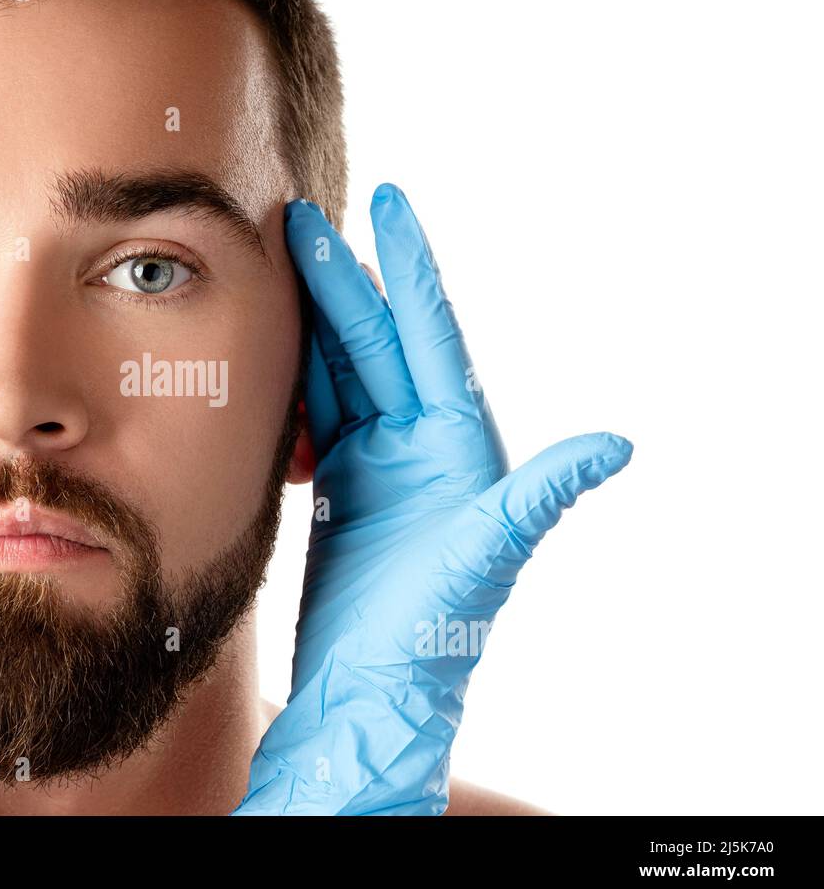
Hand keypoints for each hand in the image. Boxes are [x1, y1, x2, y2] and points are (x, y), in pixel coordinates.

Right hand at [232, 184, 631, 813]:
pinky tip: (270, 346)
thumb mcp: (492, 555)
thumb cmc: (436, 628)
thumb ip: (543, 495)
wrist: (372, 684)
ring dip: (312, 318)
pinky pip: (314, 412)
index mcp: (460, 442)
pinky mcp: (337, 484)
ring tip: (278, 262)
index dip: (408, 269)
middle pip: (373, 341)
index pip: (429, 336)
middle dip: (340, 279)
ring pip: (340, 369)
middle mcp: (419, 441)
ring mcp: (376, 460)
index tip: (389, 203)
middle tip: (302, 217)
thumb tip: (617, 447)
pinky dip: (293, 378)